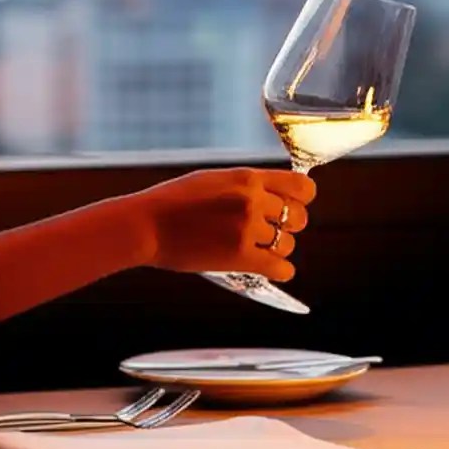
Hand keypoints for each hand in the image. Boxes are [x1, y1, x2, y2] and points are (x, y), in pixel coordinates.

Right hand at [130, 168, 316, 280]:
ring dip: (278, 249)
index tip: (292, 205)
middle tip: (273, 232)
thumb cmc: (173, 202)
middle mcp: (252, 201)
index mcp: (247, 178)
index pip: (301, 186)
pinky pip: (280, 268)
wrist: (146, 225)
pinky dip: (281, 271)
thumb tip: (272, 193)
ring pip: (287, 244)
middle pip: (298, 217)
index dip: (301, 199)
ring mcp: (247, 229)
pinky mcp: (239, 257)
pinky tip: (272, 269)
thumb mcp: (214, 179)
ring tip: (260, 250)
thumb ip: (245, 185)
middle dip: (289, 226)